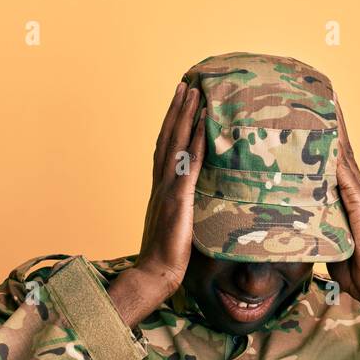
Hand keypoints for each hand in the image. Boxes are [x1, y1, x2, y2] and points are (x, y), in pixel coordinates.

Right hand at [133, 84, 206, 298]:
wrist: (154, 274)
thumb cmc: (165, 259)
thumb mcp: (173, 227)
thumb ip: (178, 211)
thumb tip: (189, 206)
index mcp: (158, 190)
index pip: (164, 150)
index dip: (170, 125)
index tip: (177, 105)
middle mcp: (160, 184)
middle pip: (167, 138)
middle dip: (177, 110)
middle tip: (186, 85)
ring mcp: (168, 189)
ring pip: (176, 144)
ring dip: (186, 116)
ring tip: (194, 92)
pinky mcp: (178, 199)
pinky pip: (190, 164)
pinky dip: (197, 141)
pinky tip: (205, 124)